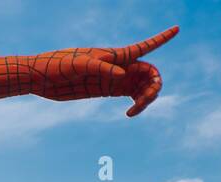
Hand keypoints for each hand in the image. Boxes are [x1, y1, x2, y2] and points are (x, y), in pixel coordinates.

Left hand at [35, 26, 178, 116]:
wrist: (42, 77)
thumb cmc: (58, 65)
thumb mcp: (79, 65)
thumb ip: (102, 69)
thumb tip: (123, 78)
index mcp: (114, 55)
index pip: (143, 46)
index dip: (161, 38)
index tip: (178, 28)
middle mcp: (118, 65)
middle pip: (149, 72)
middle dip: (154, 86)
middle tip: (143, 102)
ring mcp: (113, 78)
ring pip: (142, 85)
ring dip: (147, 97)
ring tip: (134, 111)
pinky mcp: (106, 89)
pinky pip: (130, 94)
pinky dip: (137, 103)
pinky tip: (129, 113)